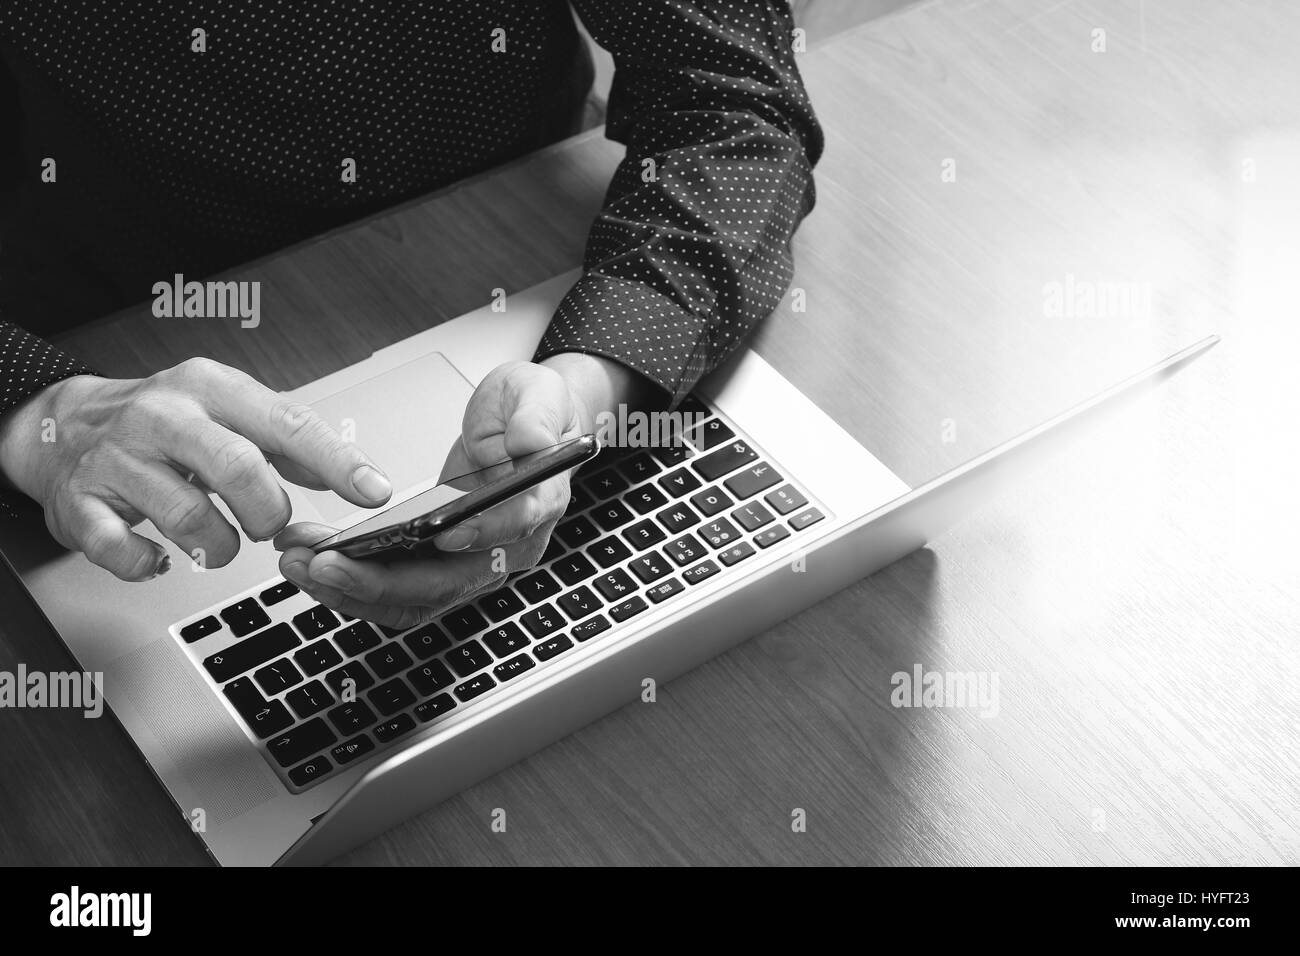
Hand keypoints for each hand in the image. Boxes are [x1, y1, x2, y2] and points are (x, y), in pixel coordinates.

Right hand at [0, 358, 392, 580]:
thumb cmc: (164, 422)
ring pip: (189, 516)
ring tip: (218, 542)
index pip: (288, 423)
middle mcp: (164, 416)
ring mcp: (119, 458)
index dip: (337, 462)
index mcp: (211, 389)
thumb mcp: (229, 412)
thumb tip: (357, 474)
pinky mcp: (81, 502)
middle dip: (268, 512)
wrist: (63, 424)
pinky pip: (123, 549)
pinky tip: (161, 557)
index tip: (374, 491)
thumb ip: (289, 443)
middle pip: (240, 469)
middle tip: (269, 525)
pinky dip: (149, 564)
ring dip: (218, 546)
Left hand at [273, 360, 592, 628]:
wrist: (524, 426)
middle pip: (446, 584)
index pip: (510, 529)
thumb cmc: (533, 413)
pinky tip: (314, 562)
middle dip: (380, 581)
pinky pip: (396, 592)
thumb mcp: (539, 393)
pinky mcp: (439, 564)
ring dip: (353, 592)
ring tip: (302, 563)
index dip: (477, 535)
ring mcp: (470, 562)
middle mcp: (504, 547)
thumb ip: (536, 414)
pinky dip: (353, 585)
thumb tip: (532, 439)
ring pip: (413, 600)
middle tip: (326, 562)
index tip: (438, 531)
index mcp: (536, 505)